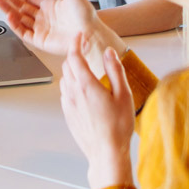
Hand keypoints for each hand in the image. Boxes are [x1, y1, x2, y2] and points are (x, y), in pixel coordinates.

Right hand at [0, 0, 117, 57]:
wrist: (91, 35)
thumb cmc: (86, 16)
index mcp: (49, 5)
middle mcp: (43, 16)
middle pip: (19, 5)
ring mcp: (40, 28)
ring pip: (18, 17)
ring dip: (7, 8)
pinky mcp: (39, 40)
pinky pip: (23, 31)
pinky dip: (14, 24)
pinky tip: (9, 15)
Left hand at [60, 36, 135, 188]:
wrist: (106, 152)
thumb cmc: (117, 127)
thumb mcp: (123, 95)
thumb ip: (115, 70)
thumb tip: (109, 53)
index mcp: (86, 85)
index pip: (74, 56)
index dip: (75, 43)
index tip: (79, 36)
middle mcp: (73, 92)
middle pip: (67, 65)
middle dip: (75, 55)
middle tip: (84, 50)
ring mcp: (68, 103)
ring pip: (65, 78)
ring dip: (73, 70)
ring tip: (85, 69)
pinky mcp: (68, 113)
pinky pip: (66, 92)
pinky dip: (72, 84)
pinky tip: (84, 90)